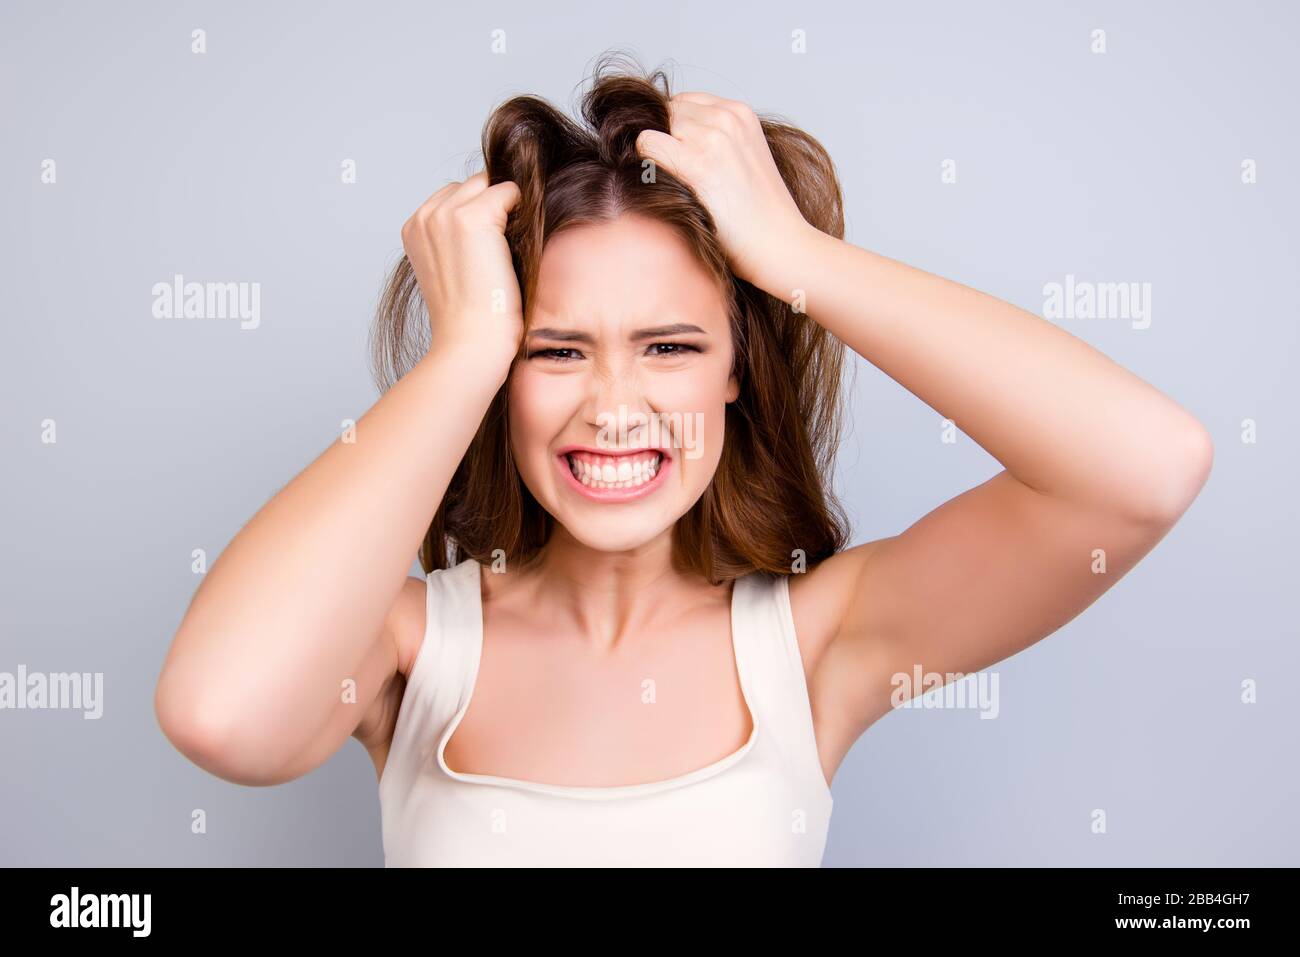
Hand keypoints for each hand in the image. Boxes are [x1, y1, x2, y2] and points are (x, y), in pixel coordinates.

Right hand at [401, 171, 522, 363]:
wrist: (470, 342)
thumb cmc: (468, 317)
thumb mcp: (450, 269)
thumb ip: (456, 237)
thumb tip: (494, 210)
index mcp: (413, 229)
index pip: (453, 195)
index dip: (476, 215)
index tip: (484, 249)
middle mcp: (425, 216)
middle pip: (470, 184)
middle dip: (490, 205)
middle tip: (501, 248)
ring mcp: (446, 214)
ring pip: (488, 184)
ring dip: (505, 208)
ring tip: (506, 249)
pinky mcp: (472, 217)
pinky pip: (508, 191)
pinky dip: (519, 212)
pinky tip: (514, 245)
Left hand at [635, 92, 811, 285]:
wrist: (779, 243)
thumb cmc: (758, 213)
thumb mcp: (744, 156)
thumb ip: (714, 137)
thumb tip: (668, 133)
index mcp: (741, 112)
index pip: (684, 102)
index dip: (676, 130)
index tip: (686, 159)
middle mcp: (727, 117)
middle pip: (668, 112)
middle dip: (667, 140)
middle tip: (684, 177)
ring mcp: (714, 138)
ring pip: (656, 127)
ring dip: (659, 155)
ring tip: (682, 186)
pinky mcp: (699, 163)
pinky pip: (647, 144)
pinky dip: (648, 165)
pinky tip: (670, 189)